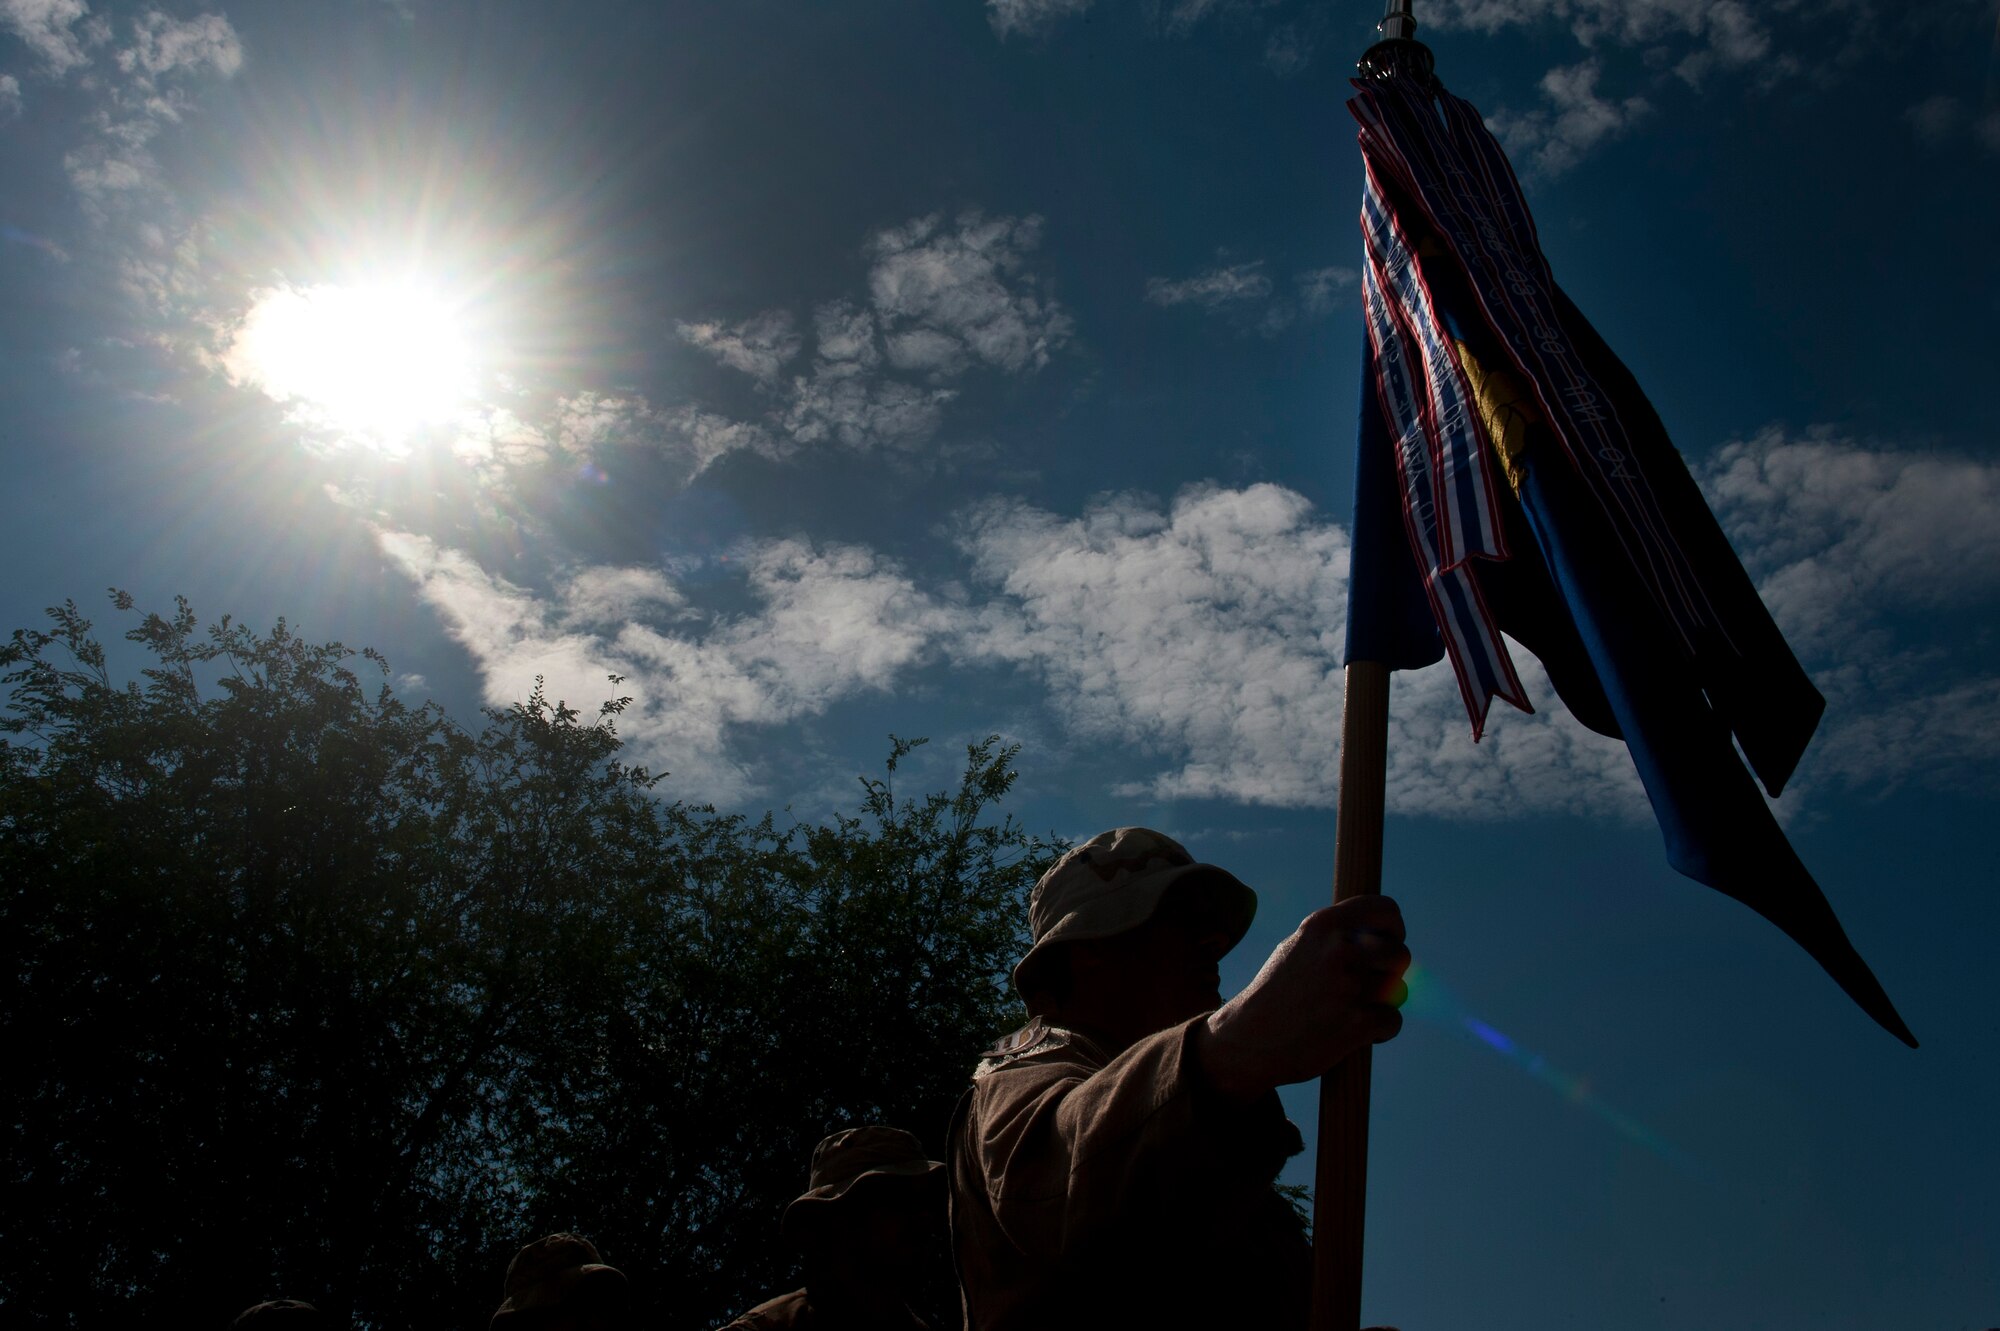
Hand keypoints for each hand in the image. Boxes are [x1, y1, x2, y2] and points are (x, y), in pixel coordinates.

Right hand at [1194, 895, 1408, 1101]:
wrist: (1248, 1038)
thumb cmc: (1276, 993)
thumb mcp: (1297, 947)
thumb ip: (1336, 937)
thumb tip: (1381, 935)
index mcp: (1323, 924)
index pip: (1386, 910)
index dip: (1393, 929)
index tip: (1386, 944)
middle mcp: (1338, 950)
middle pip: (1400, 953)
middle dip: (1391, 972)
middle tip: (1370, 985)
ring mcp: (1349, 986)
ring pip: (1399, 989)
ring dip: (1383, 1003)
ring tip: (1354, 1009)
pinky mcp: (1357, 1023)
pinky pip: (1392, 1021)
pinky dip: (1379, 1031)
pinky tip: (1353, 1033)